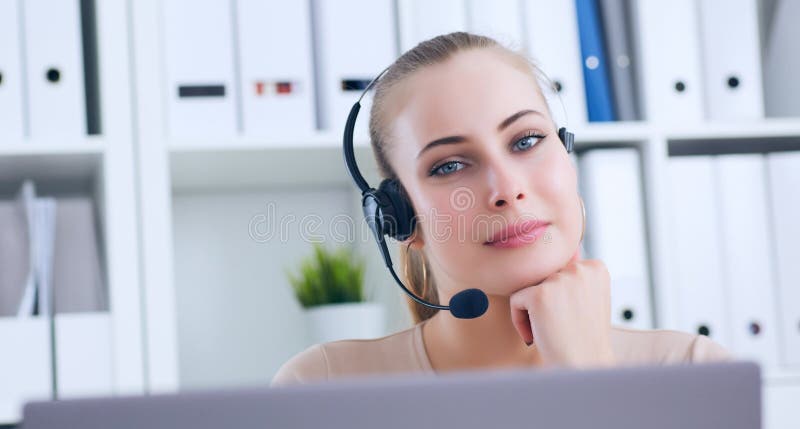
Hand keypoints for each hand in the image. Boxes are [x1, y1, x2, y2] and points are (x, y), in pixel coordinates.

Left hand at [509, 247, 615, 367]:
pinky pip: (516, 300)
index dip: (559, 297)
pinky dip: (520, 320)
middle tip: (561, 326)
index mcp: (596, 267)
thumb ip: (573, 276)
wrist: (583, 367)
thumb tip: (550, 251)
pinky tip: (538, 335)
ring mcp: (560, 280)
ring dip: (532, 312)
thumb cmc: (582, 338)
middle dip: (545, 303)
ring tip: (552, 330)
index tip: (572, 317)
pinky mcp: (540, 294)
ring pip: (528, 288)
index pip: (558, 270)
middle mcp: (580, 269)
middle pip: (542, 277)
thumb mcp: (587, 299)